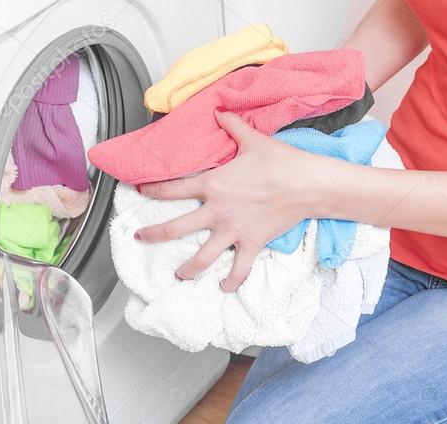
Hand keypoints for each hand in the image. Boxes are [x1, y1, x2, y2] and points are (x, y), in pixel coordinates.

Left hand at [136, 111, 315, 291]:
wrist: (306, 184)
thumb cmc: (281, 161)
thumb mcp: (253, 139)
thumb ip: (232, 126)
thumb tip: (220, 111)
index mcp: (213, 185)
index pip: (173, 189)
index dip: (152, 190)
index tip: (140, 191)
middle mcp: (217, 211)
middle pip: (175, 228)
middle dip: (154, 234)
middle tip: (141, 238)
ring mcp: (233, 231)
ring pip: (202, 257)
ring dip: (187, 269)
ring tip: (179, 275)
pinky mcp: (251, 243)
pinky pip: (239, 269)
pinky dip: (231, 281)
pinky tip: (224, 288)